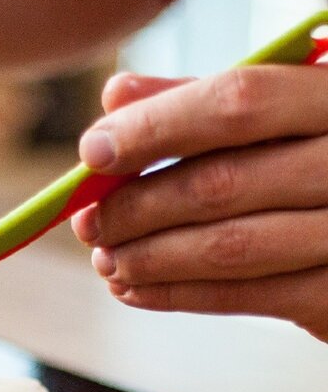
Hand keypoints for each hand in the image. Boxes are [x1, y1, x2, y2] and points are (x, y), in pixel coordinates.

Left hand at [70, 66, 327, 340]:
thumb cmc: (320, 152)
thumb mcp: (281, 110)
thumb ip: (202, 99)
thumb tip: (116, 95)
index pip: (237, 102)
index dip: (155, 126)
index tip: (92, 153)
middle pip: (222, 181)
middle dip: (137, 207)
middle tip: (87, 223)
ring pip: (230, 246)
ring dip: (151, 258)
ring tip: (105, 260)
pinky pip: (250, 296)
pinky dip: (179, 294)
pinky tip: (135, 289)